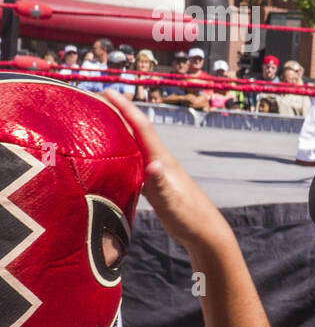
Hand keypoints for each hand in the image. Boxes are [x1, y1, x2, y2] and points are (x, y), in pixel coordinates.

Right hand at [103, 91, 232, 252]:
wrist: (205, 234)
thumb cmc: (189, 218)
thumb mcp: (172, 201)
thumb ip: (162, 183)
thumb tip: (155, 164)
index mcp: (163, 161)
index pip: (142, 129)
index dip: (126, 109)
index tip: (109, 92)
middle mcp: (161, 162)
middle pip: (137, 132)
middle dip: (119, 113)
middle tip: (97, 99)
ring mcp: (159, 173)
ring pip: (136, 145)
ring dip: (120, 131)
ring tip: (101, 121)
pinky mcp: (156, 185)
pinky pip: (135, 161)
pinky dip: (122, 153)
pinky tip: (113, 156)